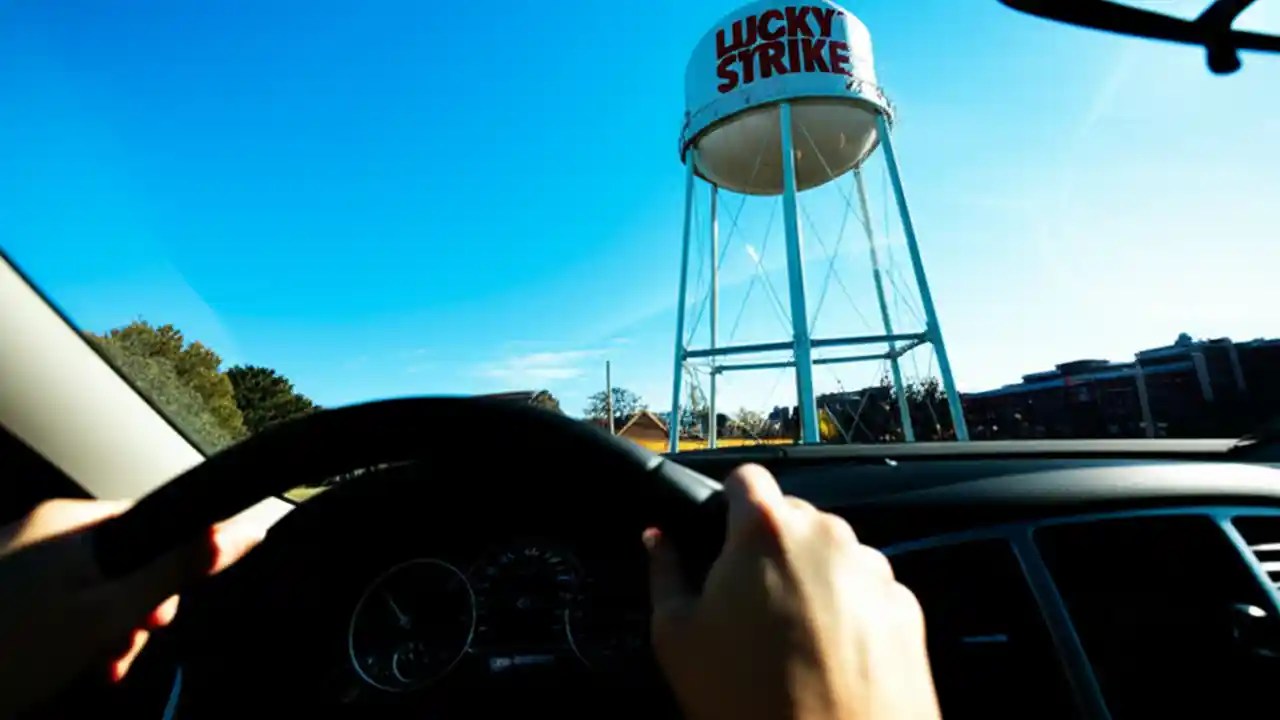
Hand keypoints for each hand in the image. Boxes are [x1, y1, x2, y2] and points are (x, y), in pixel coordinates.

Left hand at [0, 499, 260, 715]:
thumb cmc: (12, 649)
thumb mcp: (110, 612)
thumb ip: (178, 568)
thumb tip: (245, 531)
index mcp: (71, 523)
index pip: (152, 524)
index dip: (171, 571)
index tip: (160, 614)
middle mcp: (43, 532)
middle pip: (123, 560)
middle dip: (135, 609)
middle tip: (121, 649)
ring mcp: (18, 560)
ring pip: (91, 587)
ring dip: (105, 629)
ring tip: (93, 666)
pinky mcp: (6, 590)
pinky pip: (57, 601)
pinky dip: (72, 633)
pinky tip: (66, 666)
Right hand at [645, 464, 940, 719]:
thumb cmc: (751, 703)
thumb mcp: (677, 639)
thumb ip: (665, 572)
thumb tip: (658, 541)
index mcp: (766, 531)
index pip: (746, 478)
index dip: (729, 503)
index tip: (723, 532)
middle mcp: (827, 536)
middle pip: (792, 517)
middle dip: (769, 548)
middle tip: (748, 603)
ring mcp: (873, 571)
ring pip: (832, 553)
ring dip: (811, 578)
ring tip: (790, 639)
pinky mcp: (905, 607)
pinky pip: (868, 590)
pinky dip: (849, 610)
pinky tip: (827, 655)